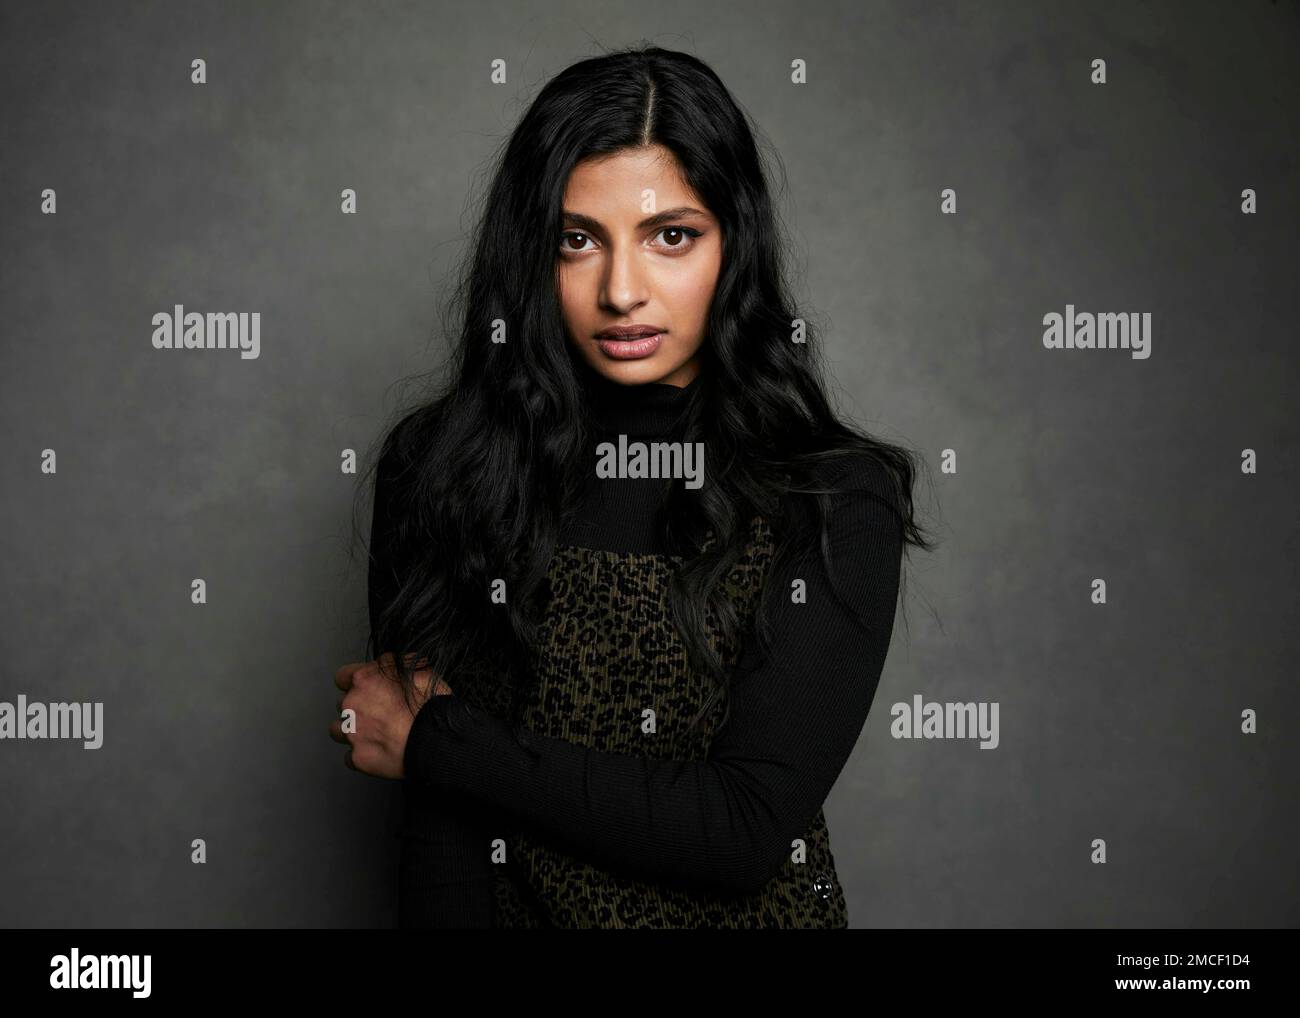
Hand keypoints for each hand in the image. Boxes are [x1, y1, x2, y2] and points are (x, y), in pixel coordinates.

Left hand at [329, 652, 453, 778]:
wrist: (436, 739)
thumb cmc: (431, 705)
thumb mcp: (419, 670)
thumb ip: (395, 664)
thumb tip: (387, 662)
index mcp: (364, 680)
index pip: (342, 676)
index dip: (355, 682)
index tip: (365, 689)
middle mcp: (352, 705)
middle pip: (342, 704)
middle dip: (357, 708)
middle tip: (378, 714)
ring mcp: (352, 732)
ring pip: (338, 730)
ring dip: (352, 731)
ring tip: (374, 734)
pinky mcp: (357, 757)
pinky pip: (350, 756)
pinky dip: (361, 754)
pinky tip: (378, 752)